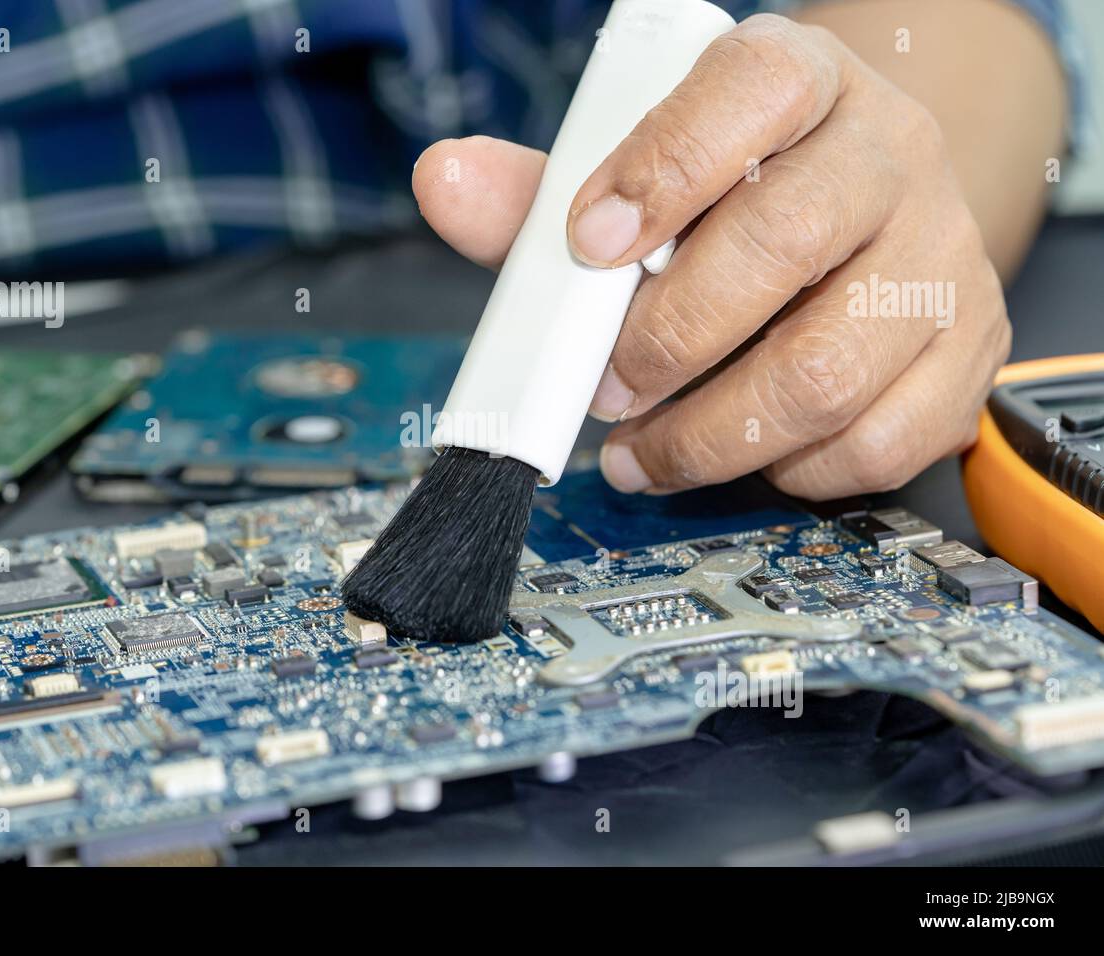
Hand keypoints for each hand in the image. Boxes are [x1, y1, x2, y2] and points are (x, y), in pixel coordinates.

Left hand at [412, 14, 1010, 499]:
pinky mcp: (969, 353)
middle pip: (786, 242)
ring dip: (707, 435)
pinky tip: (742, 454)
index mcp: (803, 83)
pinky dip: (787, 471)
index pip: (751, 92)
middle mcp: (892, 155)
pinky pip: (874, 442)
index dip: (662, 169)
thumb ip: (546, 192)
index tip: (586, 243)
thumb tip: (445, 185)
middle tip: (603, 388)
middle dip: (665, 339)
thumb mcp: (643, 174)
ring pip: (826, 370)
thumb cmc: (738, 199)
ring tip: (641, 450)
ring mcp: (942, 257)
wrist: (868, 219)